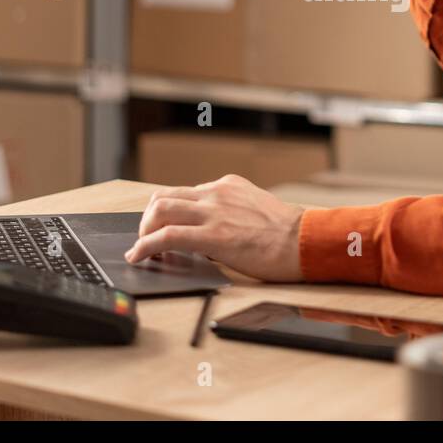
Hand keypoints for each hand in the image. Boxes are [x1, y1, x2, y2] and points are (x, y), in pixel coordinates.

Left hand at [124, 174, 305, 281]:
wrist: (304, 241)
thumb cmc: (288, 233)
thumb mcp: (257, 208)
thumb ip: (232, 212)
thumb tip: (211, 232)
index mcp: (228, 185)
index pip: (185, 193)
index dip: (169, 212)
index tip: (163, 227)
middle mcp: (216, 193)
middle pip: (164, 196)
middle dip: (148, 219)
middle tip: (146, 237)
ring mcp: (213, 212)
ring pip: (160, 210)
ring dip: (143, 230)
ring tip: (140, 248)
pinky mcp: (212, 235)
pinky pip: (167, 236)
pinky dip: (145, 246)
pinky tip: (138, 256)